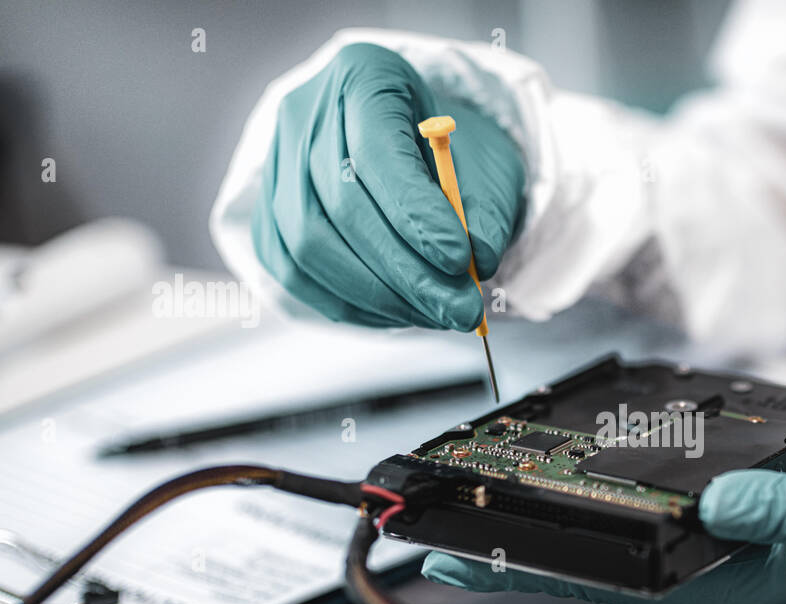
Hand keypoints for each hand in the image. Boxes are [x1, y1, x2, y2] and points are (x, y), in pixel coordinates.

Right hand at [253, 43, 525, 329]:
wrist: (409, 144)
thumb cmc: (450, 151)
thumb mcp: (485, 164)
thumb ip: (487, 209)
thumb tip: (479, 259)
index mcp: (362, 75)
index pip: (376, 153)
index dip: (415, 214)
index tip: (458, 260)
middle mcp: (304, 112)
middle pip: (339, 205)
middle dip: (405, 271)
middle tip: (458, 309)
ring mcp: (274, 161)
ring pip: (309, 244)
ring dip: (379, 294)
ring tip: (435, 313)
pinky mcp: (264, 211)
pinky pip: (293, 272)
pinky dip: (349, 303)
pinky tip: (396, 311)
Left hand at [422, 443, 785, 603]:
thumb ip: (783, 515)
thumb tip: (715, 504)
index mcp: (723, 596)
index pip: (605, 584)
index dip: (527, 565)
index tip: (455, 548)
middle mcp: (708, 588)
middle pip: (598, 568)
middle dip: (523, 544)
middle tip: (450, 514)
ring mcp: (716, 563)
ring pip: (621, 547)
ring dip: (560, 524)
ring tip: (496, 494)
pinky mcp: (730, 537)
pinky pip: (654, 524)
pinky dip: (609, 505)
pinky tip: (581, 481)